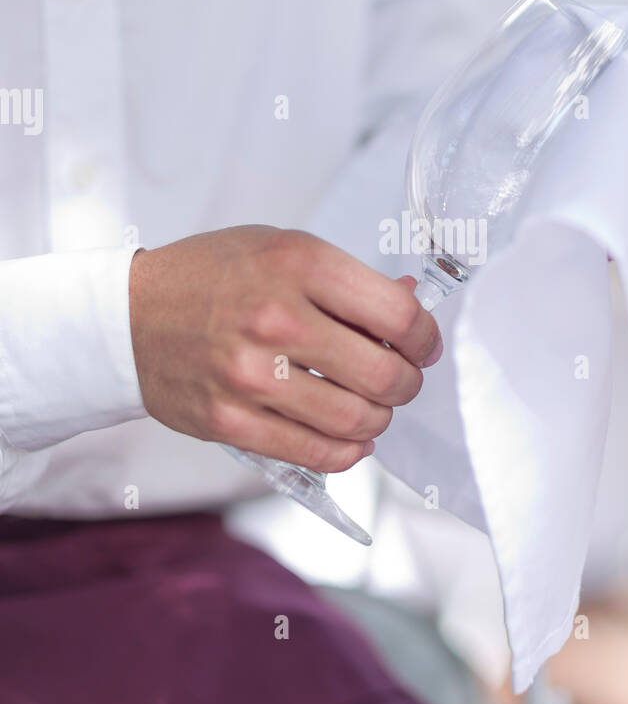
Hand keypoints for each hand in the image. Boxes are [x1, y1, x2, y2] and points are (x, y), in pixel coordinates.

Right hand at [129, 226, 441, 471]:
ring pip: (355, 421)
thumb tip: (410, 305)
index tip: (421, 344)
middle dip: (407, 383)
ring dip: (379, 418)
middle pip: (383, 375)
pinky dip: (348, 450)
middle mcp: (275, 320)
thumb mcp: (281, 249)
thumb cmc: (211, 277)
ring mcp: (251, 377)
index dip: (424, 337)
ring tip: (371, 406)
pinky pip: (317, 453)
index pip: (396, 316)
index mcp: (296, 265)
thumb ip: (347, 281)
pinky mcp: (231, 422)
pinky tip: (350, 436)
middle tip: (401, 379)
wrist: (126, 318)